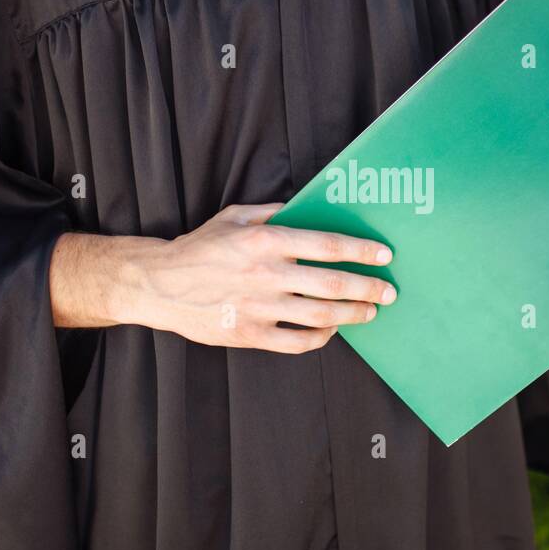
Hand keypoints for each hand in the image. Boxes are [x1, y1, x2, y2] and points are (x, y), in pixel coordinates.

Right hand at [104, 203, 395, 353]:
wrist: (159, 284)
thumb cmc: (200, 247)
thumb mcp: (235, 216)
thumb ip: (274, 212)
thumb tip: (309, 208)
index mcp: (265, 241)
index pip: (327, 245)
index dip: (361, 251)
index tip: (384, 255)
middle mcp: (266, 275)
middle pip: (332, 285)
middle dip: (368, 288)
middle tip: (389, 291)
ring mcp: (259, 308)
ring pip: (320, 316)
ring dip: (353, 315)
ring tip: (370, 312)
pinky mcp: (250, 334)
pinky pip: (297, 342)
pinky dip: (321, 337)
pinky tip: (331, 329)